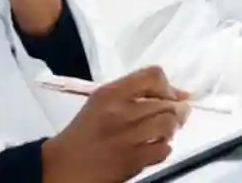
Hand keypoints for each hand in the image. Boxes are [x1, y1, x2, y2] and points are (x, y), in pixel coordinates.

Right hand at [42, 66, 190, 182]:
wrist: (62, 166)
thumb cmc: (85, 132)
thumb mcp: (103, 103)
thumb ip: (135, 94)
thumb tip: (180, 94)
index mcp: (111, 93)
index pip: (153, 76)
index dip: (168, 87)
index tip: (171, 97)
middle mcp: (120, 111)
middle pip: (166, 103)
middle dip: (174, 112)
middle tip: (171, 119)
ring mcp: (127, 136)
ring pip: (168, 125)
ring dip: (170, 130)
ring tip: (160, 134)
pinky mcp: (131, 160)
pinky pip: (163, 149)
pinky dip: (162, 150)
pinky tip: (151, 150)